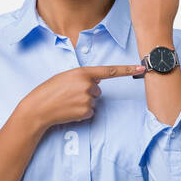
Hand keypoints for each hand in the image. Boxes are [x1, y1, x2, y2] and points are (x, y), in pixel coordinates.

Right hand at [21, 63, 147, 129]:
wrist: (39, 108)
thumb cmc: (50, 91)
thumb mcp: (66, 76)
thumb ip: (83, 77)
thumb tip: (98, 83)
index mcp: (83, 72)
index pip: (110, 71)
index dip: (127, 69)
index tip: (141, 68)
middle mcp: (88, 85)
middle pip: (98, 90)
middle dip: (86, 92)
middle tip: (69, 94)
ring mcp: (87, 99)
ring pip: (93, 101)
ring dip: (83, 103)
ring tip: (67, 102)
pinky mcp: (86, 112)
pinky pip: (90, 112)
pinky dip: (81, 112)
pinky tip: (69, 110)